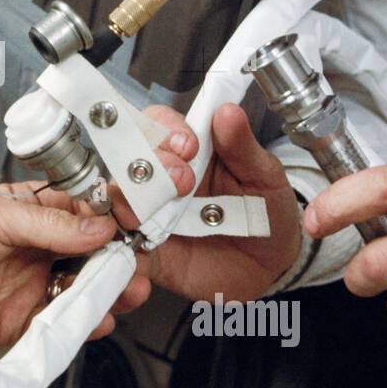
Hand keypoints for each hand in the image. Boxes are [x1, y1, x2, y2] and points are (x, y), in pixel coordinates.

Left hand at [0, 183, 151, 350]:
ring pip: (85, 288)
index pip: (83, 212)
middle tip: (137, 263)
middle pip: (92, 253)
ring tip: (128, 291)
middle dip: (120, 258)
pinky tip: (101, 317)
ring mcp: (31, 284)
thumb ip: (47, 222)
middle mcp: (35, 247)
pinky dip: (87, 323)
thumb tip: (97, 224)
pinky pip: (63, 323)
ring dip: (110, 291)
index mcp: (29, 211)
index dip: (112, 218)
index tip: (135, 223)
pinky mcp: (23, 319)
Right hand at [118, 104, 301, 301]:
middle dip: (147, 169)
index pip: (156, 125)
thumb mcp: (264, 176)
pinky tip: (140, 274)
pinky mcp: (147, 254)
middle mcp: (160, 180)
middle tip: (182, 183)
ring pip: (114, 205)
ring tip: (141, 222)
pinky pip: (121, 256)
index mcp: (186, 152)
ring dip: (122, 210)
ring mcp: (149, 217)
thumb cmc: (266, 212)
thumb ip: (243, 147)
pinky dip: (122, 264)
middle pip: (127, 162)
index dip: (164, 130)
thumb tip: (229, 112)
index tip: (188, 145)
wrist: (272, 265)